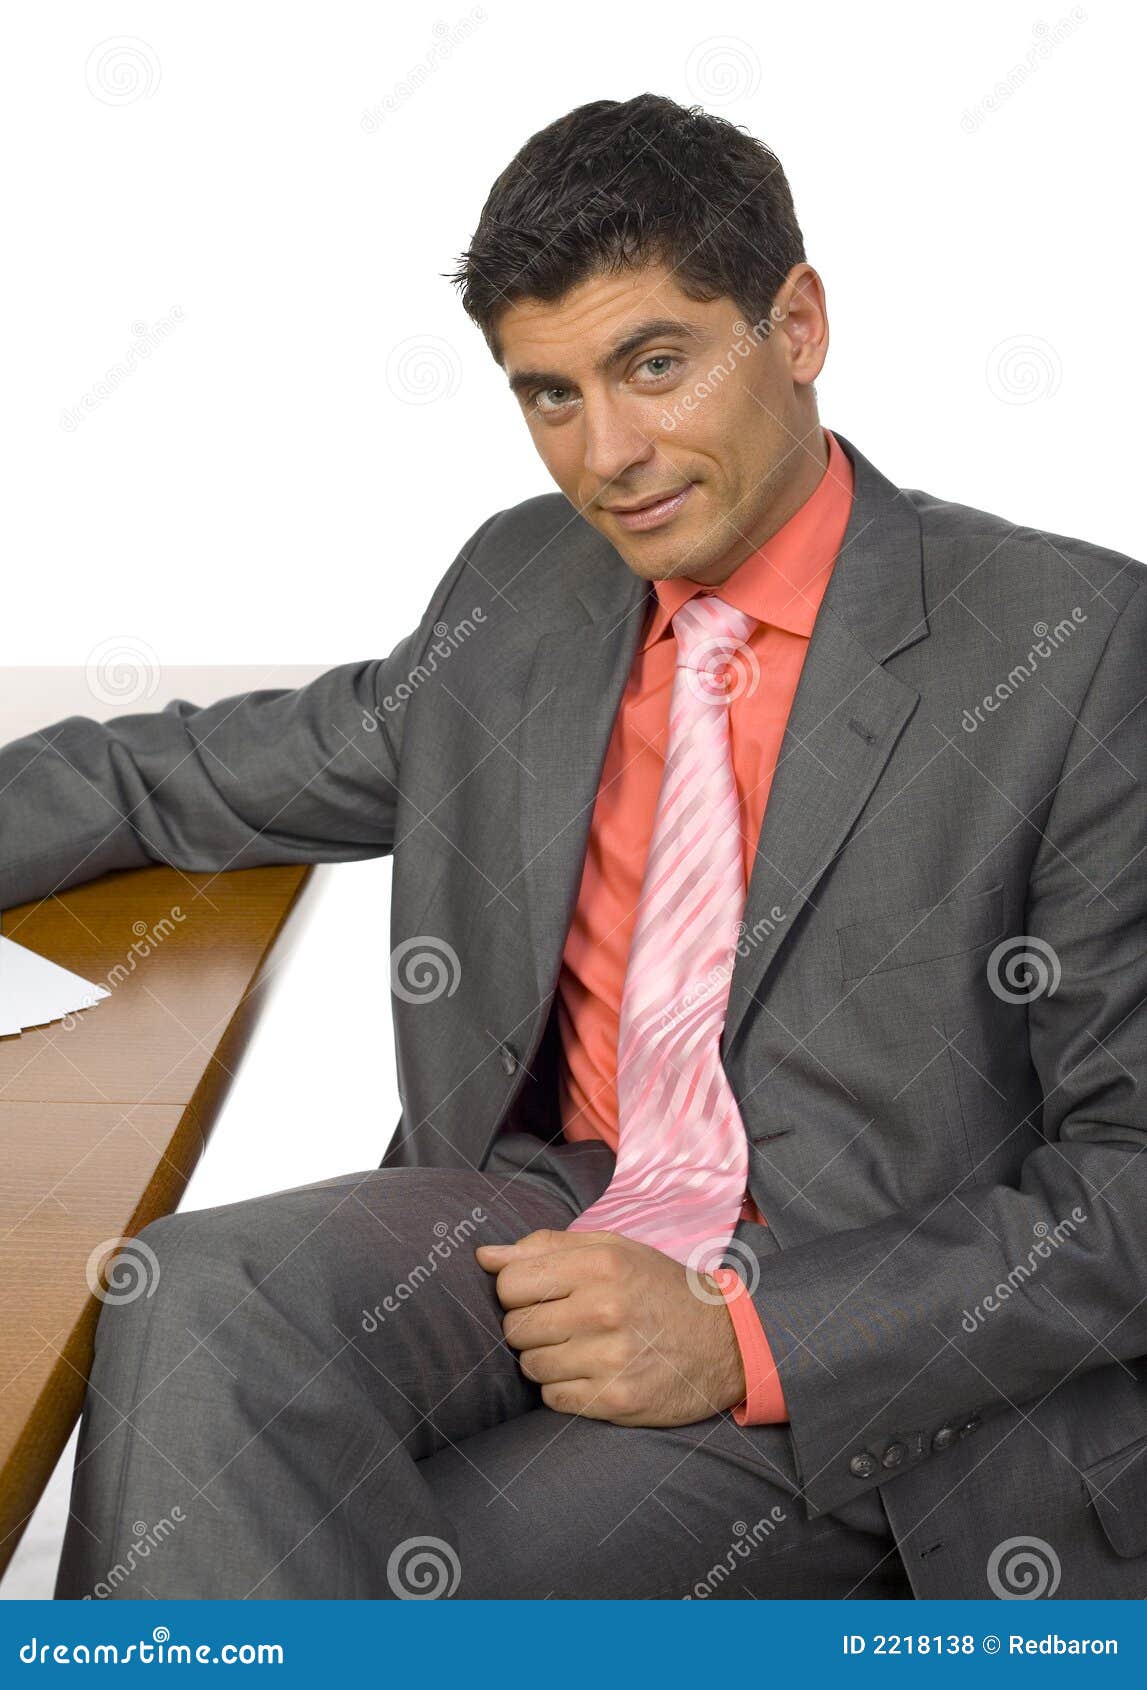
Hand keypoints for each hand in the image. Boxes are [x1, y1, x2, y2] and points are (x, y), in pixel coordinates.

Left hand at [475, 1228, 745, 1425]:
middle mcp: (603, 1309)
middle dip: (530, 1327)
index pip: (510, 1283)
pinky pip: (553, 1398)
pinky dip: (563, 1389)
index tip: (539, 1295)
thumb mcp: (613, 1250)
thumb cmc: (658, 1288)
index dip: (517, 1291)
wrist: (725, 1341)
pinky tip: (591, 1374)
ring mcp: (610, 1359)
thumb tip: (484, 1255)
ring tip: (579, 1348)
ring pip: (530, 1366)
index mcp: (600, 1264)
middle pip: (515, 1327)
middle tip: (563, 1323)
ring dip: (546, 1359)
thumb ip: (546, 1247)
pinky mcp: (616, 1401)